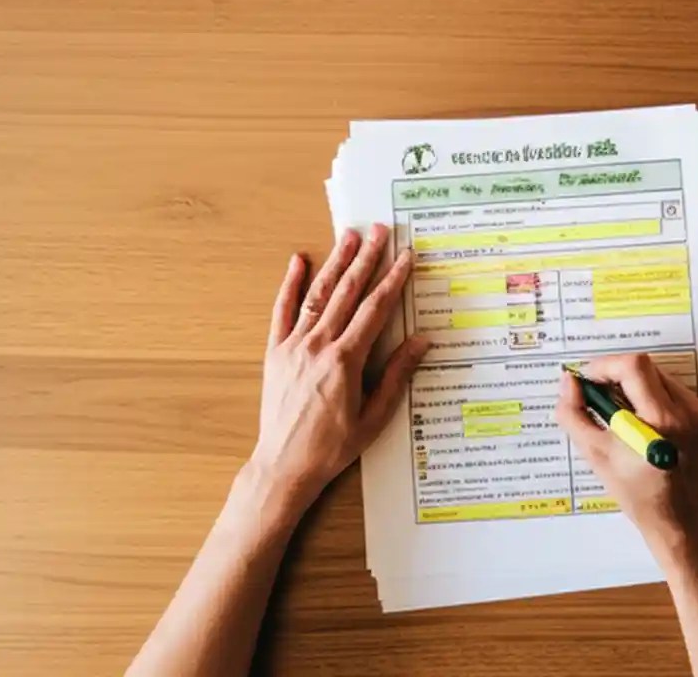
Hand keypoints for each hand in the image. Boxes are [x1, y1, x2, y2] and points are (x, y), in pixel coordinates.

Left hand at [250, 224, 428, 510]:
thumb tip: (421, 342)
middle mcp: (318, 346)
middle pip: (347, 292)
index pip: (375, 310)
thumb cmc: (332, 447)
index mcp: (346, 360)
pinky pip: (282, 312)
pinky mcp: (275, 353)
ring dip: (335, 263)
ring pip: (318, 295)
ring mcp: (294, 346)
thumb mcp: (375, 416)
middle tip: (380, 231)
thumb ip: (397, 375)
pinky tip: (298, 261)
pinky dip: (290, 285)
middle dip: (366, 259)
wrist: (285, 465)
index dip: (393, 280)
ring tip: (349, 237)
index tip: (405, 258)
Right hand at [555, 354, 697, 554]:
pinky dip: (645, 393)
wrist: (678, 518)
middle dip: (612, 372)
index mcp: (660, 419)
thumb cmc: (637, 494)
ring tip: (612, 408)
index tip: (585, 381)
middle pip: (642, 365)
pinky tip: (634, 417)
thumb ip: (574, 415)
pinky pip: (667, 389)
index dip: (602, 366)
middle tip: (594, 393)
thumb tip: (568, 383)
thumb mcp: (596, 455)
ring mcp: (695, 411)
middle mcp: (683, 410)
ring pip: (655, 374)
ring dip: (629, 382)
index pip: (632, 366)